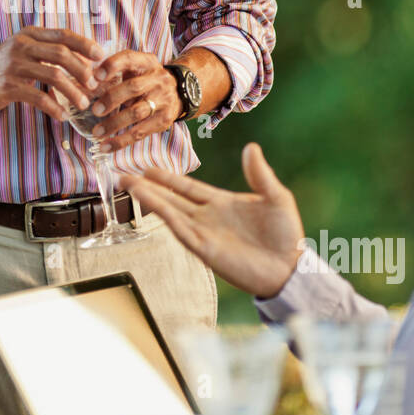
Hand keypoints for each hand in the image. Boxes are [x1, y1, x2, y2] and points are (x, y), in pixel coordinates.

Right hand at [0, 26, 103, 120]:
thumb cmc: (2, 65)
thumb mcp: (23, 49)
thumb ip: (48, 50)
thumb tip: (84, 60)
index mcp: (30, 34)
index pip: (63, 35)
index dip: (85, 44)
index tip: (101, 56)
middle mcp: (23, 46)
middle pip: (61, 54)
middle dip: (83, 70)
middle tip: (95, 85)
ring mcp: (14, 66)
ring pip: (53, 75)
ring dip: (72, 91)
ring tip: (83, 104)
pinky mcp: (8, 86)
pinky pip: (37, 97)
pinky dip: (53, 107)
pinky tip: (61, 116)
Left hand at [85, 49, 182, 152]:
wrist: (181, 91)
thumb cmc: (146, 79)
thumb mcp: (136, 68)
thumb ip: (115, 71)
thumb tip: (85, 82)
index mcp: (147, 62)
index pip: (129, 59)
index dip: (112, 66)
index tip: (95, 76)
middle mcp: (157, 79)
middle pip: (133, 88)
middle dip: (111, 99)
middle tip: (94, 109)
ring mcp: (162, 100)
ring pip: (136, 113)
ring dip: (114, 123)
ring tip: (96, 132)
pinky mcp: (163, 120)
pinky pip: (140, 132)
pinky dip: (121, 141)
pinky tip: (106, 146)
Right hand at [117, 143, 304, 297]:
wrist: (290, 268)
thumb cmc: (285, 235)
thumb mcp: (276, 197)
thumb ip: (260, 174)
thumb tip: (251, 146)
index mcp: (221, 202)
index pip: (188, 187)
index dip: (167, 177)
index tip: (147, 167)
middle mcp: (207, 217)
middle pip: (171, 198)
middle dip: (147, 187)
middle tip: (124, 175)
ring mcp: (204, 233)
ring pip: (170, 212)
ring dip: (150, 198)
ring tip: (129, 185)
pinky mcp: (206, 249)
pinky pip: (180, 230)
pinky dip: (166, 216)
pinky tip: (152, 204)